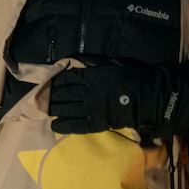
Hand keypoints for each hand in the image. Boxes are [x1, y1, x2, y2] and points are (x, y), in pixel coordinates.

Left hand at [49, 59, 169, 134]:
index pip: (66, 78)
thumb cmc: (130, 78)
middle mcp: (86, 91)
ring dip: (53, 110)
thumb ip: (93, 64)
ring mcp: (89, 108)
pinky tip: (55, 126)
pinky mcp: (94, 123)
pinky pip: (74, 125)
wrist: (147, 98)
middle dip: (50, 96)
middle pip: (62, 94)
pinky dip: (62, 126)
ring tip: (46, 111)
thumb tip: (76, 61)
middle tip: (41, 99)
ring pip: (64, 109)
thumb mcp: (110, 65)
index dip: (55, 81)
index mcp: (90, 76)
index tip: (48, 84)